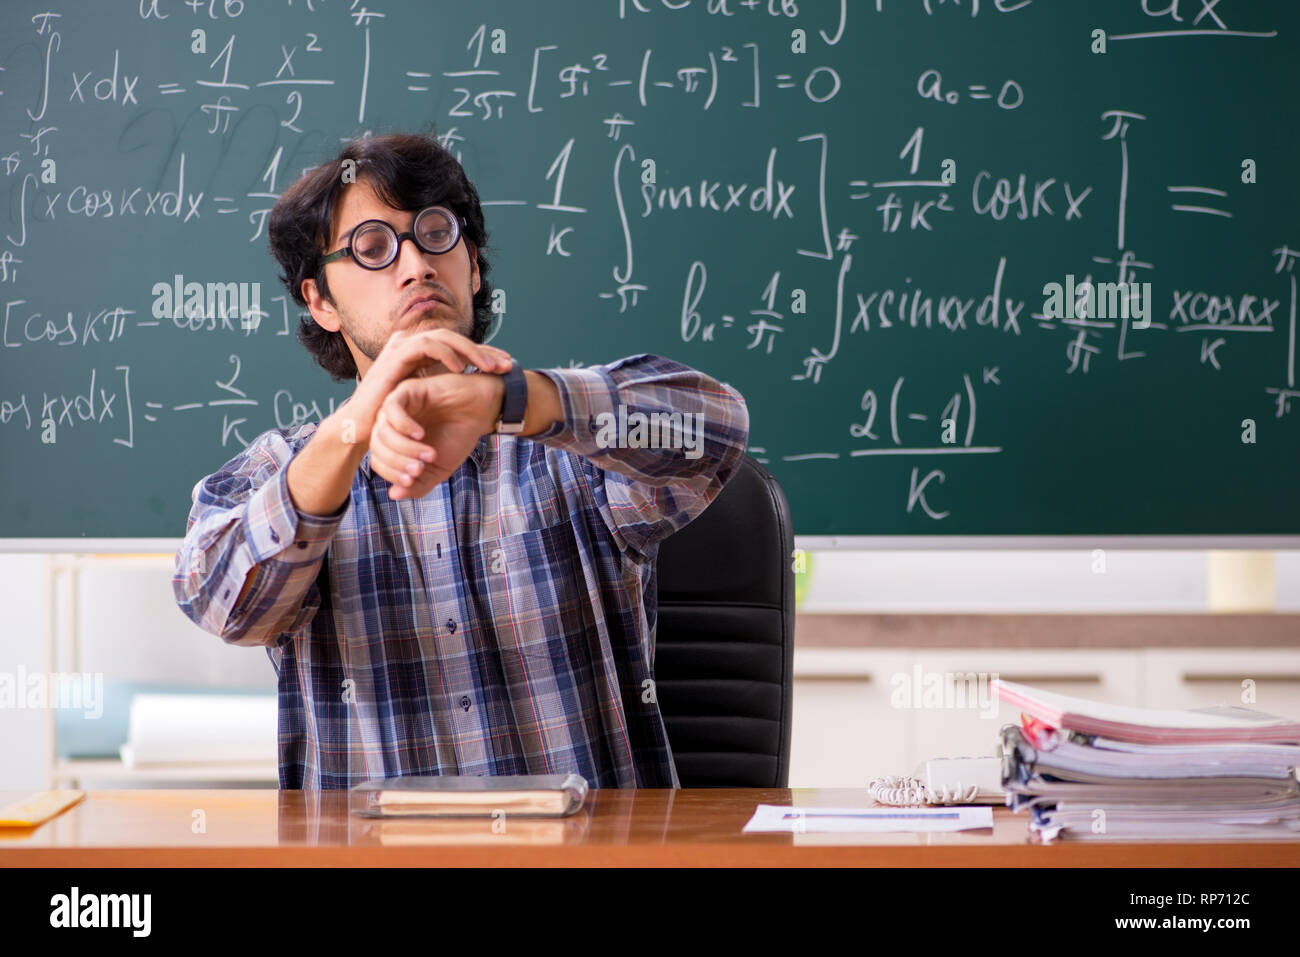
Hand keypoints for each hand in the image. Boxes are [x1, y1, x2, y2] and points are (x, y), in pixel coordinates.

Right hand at [347, 328, 511, 444]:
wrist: (363, 428)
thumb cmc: (394, 418)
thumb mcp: (425, 401)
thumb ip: (443, 389)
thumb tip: (473, 389)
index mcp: (421, 355)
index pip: (458, 347)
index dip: (484, 354)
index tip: (507, 366)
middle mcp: (412, 346)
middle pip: (456, 338)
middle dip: (483, 351)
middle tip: (507, 365)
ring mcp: (403, 347)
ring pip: (444, 337)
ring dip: (470, 351)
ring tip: (489, 367)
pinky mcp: (396, 355)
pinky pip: (426, 345)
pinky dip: (446, 354)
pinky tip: (461, 369)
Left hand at [369, 371, 505, 499]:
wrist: (482, 411)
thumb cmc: (459, 436)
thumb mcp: (439, 469)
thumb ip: (418, 484)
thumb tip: (394, 495)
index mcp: (395, 441)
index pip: (378, 460)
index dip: (392, 474)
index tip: (413, 480)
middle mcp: (391, 423)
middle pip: (377, 446)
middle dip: (397, 462)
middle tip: (419, 470)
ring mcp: (398, 405)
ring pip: (382, 430)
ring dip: (403, 448)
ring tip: (428, 454)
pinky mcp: (407, 389)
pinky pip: (391, 408)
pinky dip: (403, 425)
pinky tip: (420, 434)